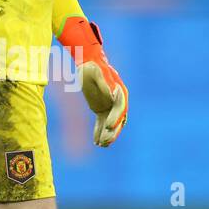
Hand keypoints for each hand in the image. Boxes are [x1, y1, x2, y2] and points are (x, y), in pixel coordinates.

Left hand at [59, 17, 127, 146]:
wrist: (88, 63)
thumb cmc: (93, 67)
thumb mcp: (97, 72)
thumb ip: (105, 83)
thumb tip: (115, 93)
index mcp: (119, 91)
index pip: (120, 108)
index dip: (116, 118)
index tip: (109, 126)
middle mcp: (117, 100)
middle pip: (118, 119)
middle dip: (112, 131)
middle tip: (105, 141)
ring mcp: (110, 106)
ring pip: (111, 124)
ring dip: (107, 135)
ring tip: (101, 145)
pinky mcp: (101, 110)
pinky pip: (102, 123)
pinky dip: (99, 132)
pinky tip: (96, 143)